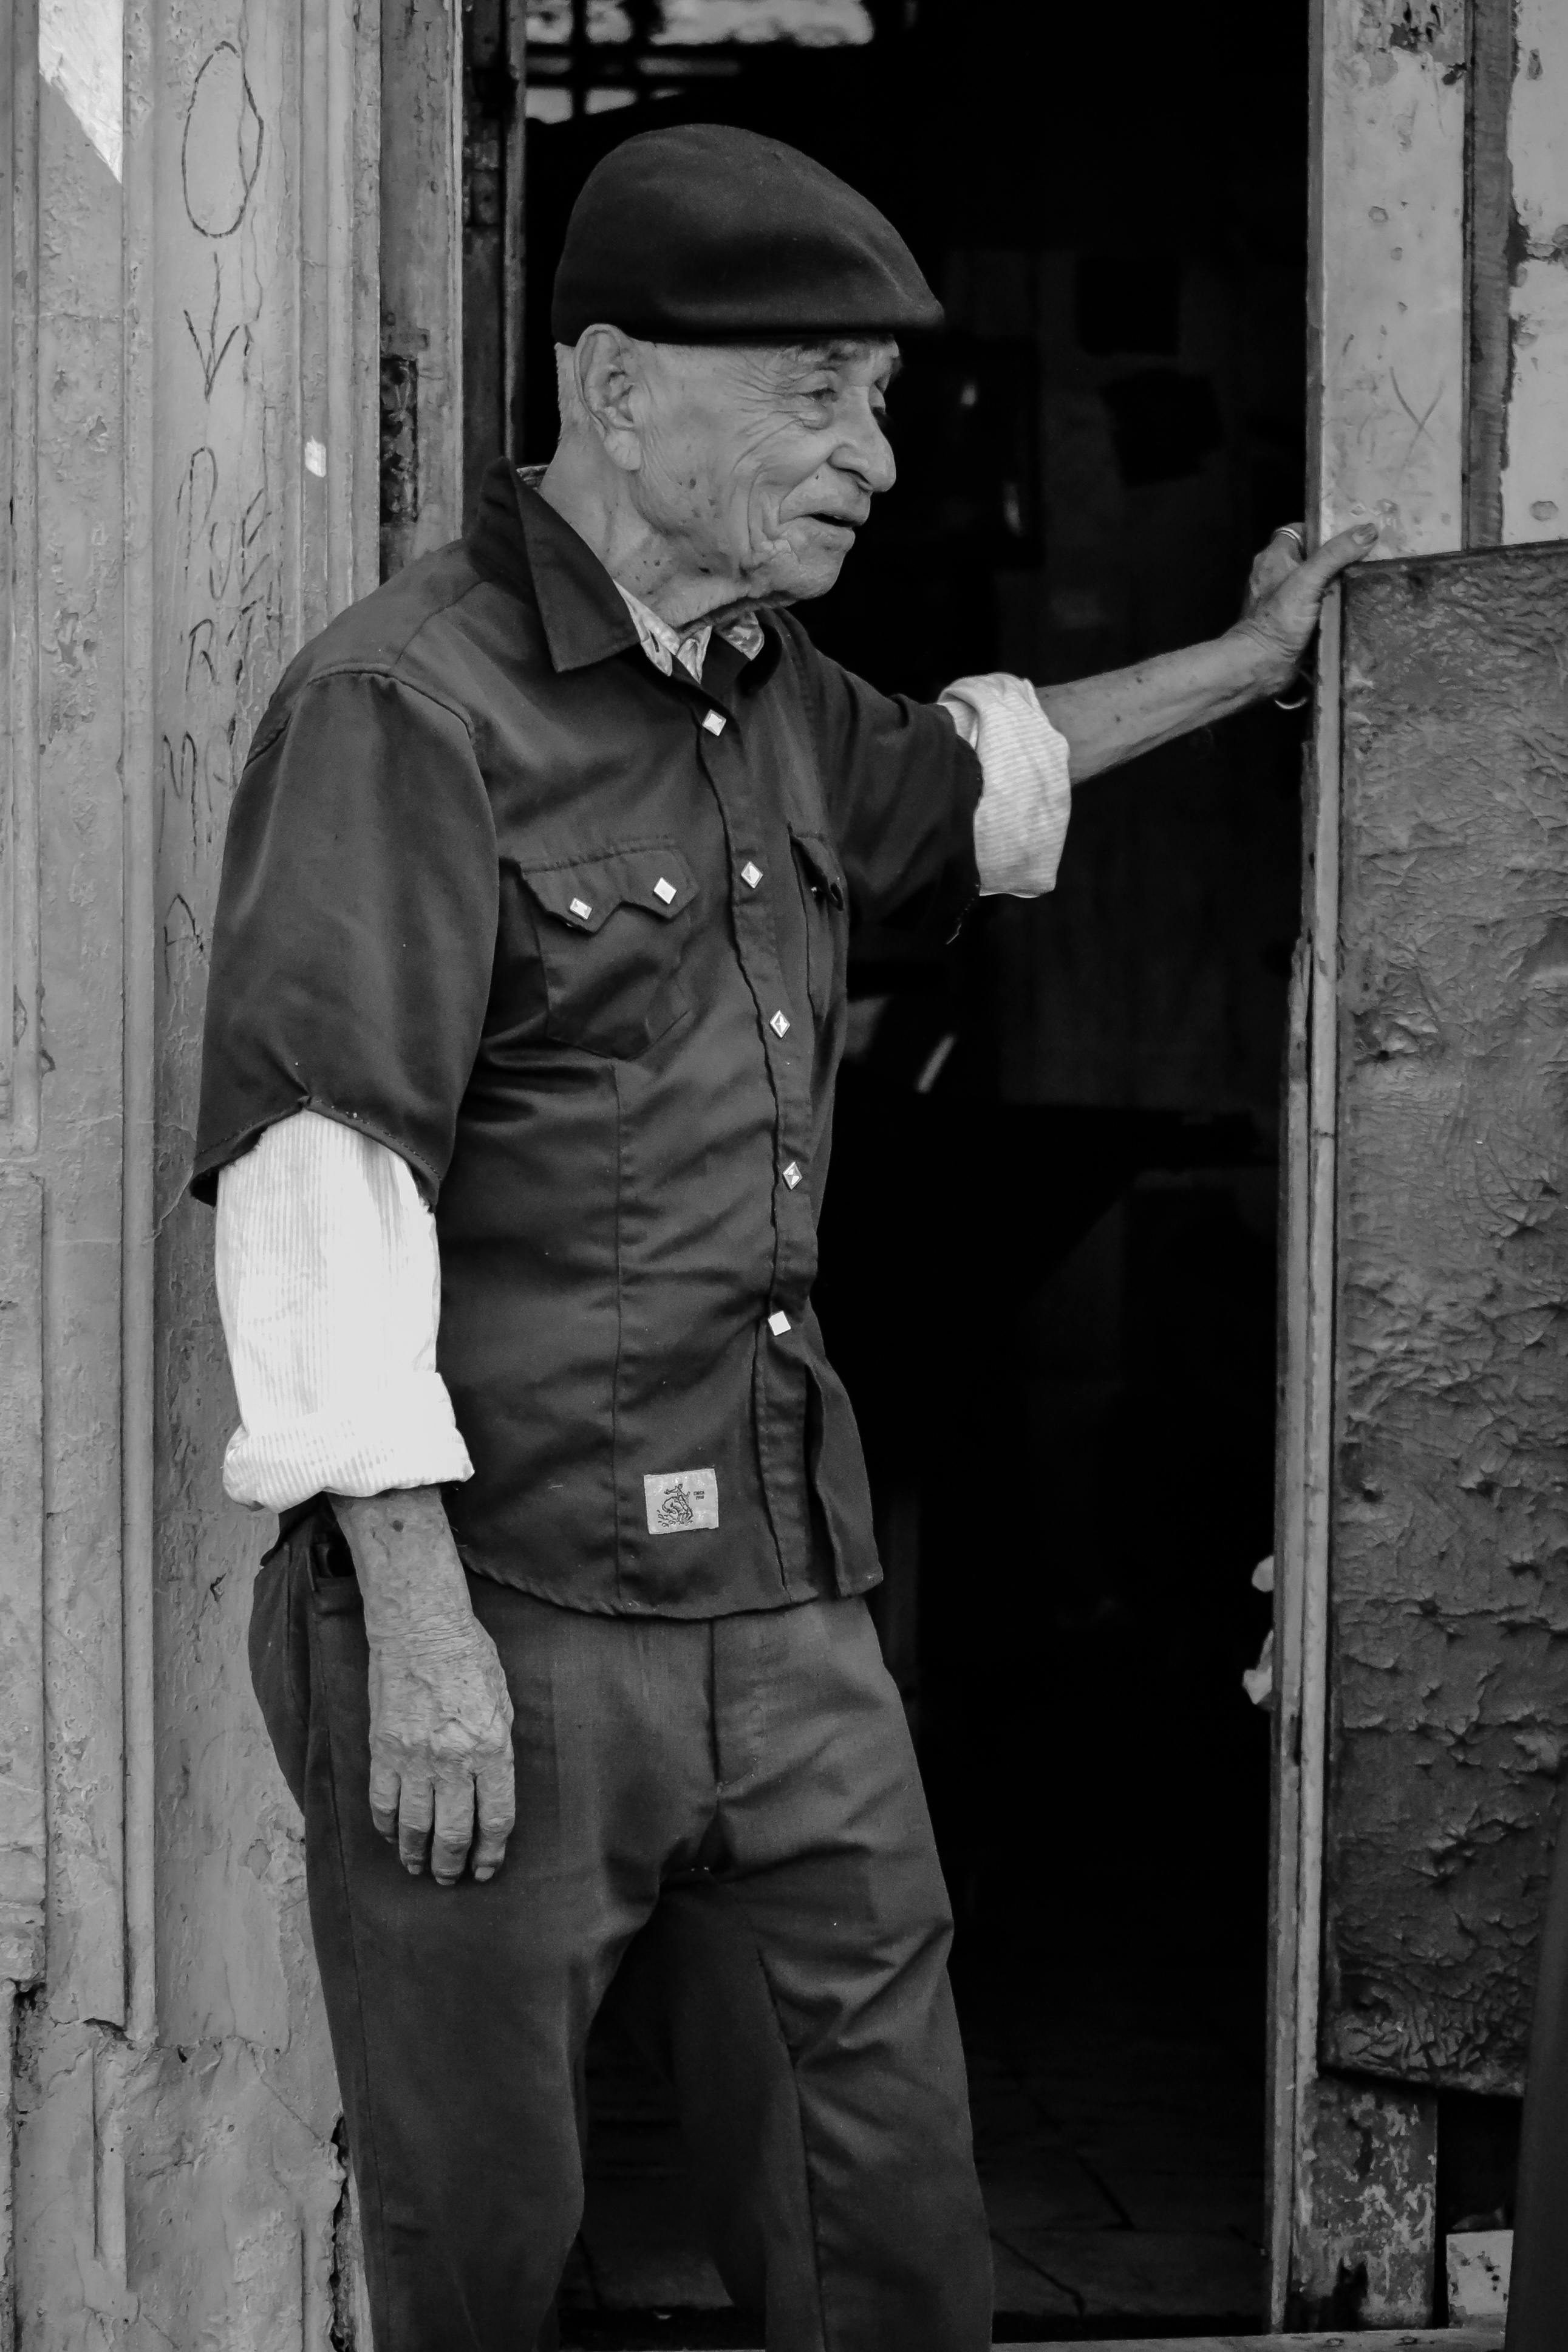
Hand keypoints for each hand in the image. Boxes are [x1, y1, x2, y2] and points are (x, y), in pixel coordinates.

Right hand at [366, 1615, 514, 1884]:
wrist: (420, 1627)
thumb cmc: (469, 1657)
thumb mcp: (503, 1702)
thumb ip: (498, 1749)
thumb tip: (491, 1790)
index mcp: (491, 1748)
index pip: (496, 1819)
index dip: (492, 1852)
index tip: (486, 1868)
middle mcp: (453, 1760)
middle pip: (454, 1832)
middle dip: (453, 1864)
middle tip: (451, 1878)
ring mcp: (414, 1758)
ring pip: (414, 1826)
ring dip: (418, 1854)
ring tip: (420, 1867)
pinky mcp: (383, 1750)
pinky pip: (382, 1802)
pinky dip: (386, 1826)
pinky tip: (392, 1836)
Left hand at [1232, 519, 1378, 694]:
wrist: (1261, 666)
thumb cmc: (1278, 620)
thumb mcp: (1308, 580)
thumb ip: (1335, 555)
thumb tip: (1367, 531)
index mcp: (1275, 557)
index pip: (1300, 531)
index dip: (1323, 530)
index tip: (1350, 534)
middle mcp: (1278, 576)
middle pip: (1314, 557)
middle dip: (1338, 558)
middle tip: (1368, 555)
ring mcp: (1287, 601)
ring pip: (1318, 583)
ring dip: (1339, 584)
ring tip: (1368, 578)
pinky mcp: (1295, 622)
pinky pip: (1319, 607)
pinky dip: (1333, 607)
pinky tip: (1355, 605)